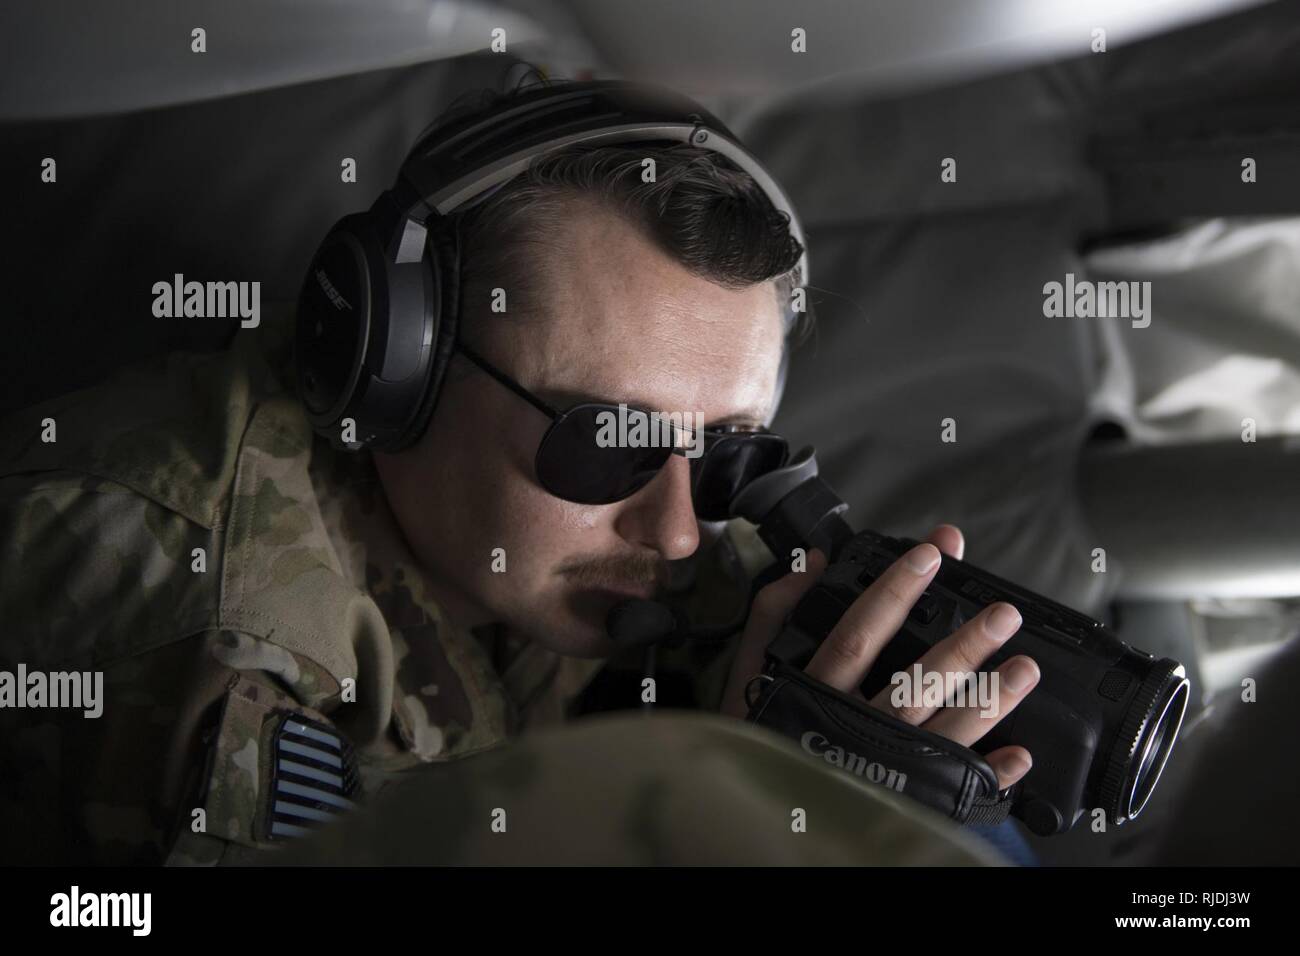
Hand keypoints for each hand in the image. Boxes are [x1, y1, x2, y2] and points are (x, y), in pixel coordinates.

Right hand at [719, 524, 1038, 788]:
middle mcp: (853, 730)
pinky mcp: (905, 800)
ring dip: (991, 700)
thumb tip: (815, 562)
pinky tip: (1020, 754)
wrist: (753, 818)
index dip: (894, 594)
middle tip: (1003, 614)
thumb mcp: (749, 669)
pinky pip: (957, 789)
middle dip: (964, 646)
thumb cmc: (757, 735)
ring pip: (945, 732)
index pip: (858, 635)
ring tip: (1026, 669)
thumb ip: (777, 612)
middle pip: (915, 683)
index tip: (931, 555)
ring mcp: (883, 769)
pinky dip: (992, 774)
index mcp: (814, 692)